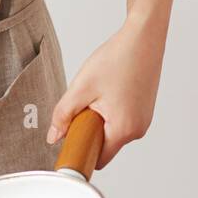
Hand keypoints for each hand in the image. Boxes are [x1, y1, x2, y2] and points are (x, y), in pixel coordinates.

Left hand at [47, 18, 165, 168]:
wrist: (143, 37)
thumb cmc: (117, 59)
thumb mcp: (81, 87)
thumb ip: (63, 115)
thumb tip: (53, 137)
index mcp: (123, 129)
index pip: (97, 159)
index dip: (81, 152)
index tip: (71, 138)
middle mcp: (138, 130)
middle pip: (105, 146)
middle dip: (90, 133)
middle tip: (85, 106)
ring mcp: (143, 121)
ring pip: (113, 133)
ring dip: (100, 122)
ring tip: (99, 94)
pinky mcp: (144, 111)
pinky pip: (122, 122)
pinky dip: (111, 114)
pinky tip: (110, 92)